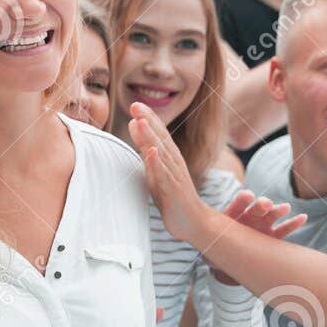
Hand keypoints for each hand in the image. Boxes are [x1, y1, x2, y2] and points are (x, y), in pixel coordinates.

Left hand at [127, 102, 207, 242]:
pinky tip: (151, 152)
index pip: (159, 133)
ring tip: (140, 122)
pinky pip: (164, 175)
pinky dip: (157, 163)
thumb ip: (145, 148)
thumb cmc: (172, 196)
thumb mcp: (155, 169)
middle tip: (136, 105)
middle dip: (148, 121)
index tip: (136, 104)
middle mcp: (174, 163)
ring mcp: (175, 176)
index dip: (148, 118)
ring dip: (151, 137)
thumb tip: (133, 124)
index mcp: (170, 157)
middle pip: (161, 138)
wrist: (193, 223)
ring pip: (162, 153)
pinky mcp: (174, 190)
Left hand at [208, 190, 307, 283]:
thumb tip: (196, 236)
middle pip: (257, 208)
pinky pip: (284, 230)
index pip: (238, 204)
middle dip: (261, 205)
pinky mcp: (271, 237)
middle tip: (265, 203)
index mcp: (233, 214)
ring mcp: (262, 226)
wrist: (224, 255)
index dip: (243, 199)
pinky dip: (293, 224)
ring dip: (278, 211)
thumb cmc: (214, 245)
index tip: (248, 196)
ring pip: (271, 216)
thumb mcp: (208, 241)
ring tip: (285, 208)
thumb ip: (206, 237)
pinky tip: (302, 217)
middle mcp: (249, 217)